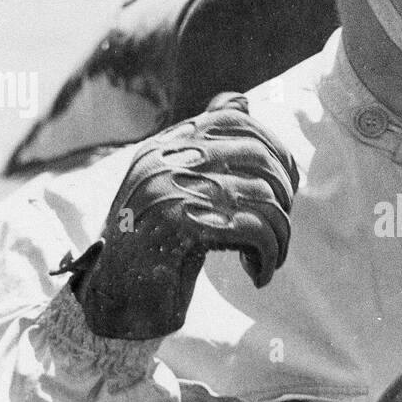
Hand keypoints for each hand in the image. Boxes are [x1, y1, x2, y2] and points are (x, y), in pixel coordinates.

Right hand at [55, 93, 298, 339]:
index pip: (233, 117)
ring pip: (263, 197)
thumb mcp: (175, 189)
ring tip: (272, 257)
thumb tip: (243, 101)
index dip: (273, 146)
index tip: (286, 182)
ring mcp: (170, 189)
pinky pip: (253, 230)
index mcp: (163, 146)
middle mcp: (164, 160)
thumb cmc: (154, 247)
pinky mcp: (180, 227)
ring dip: (279, 235)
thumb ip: (204, 149)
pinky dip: (268, 256)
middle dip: (284, 192)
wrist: (115, 300)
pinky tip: (259, 274)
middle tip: (279, 226)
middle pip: (258, 155)